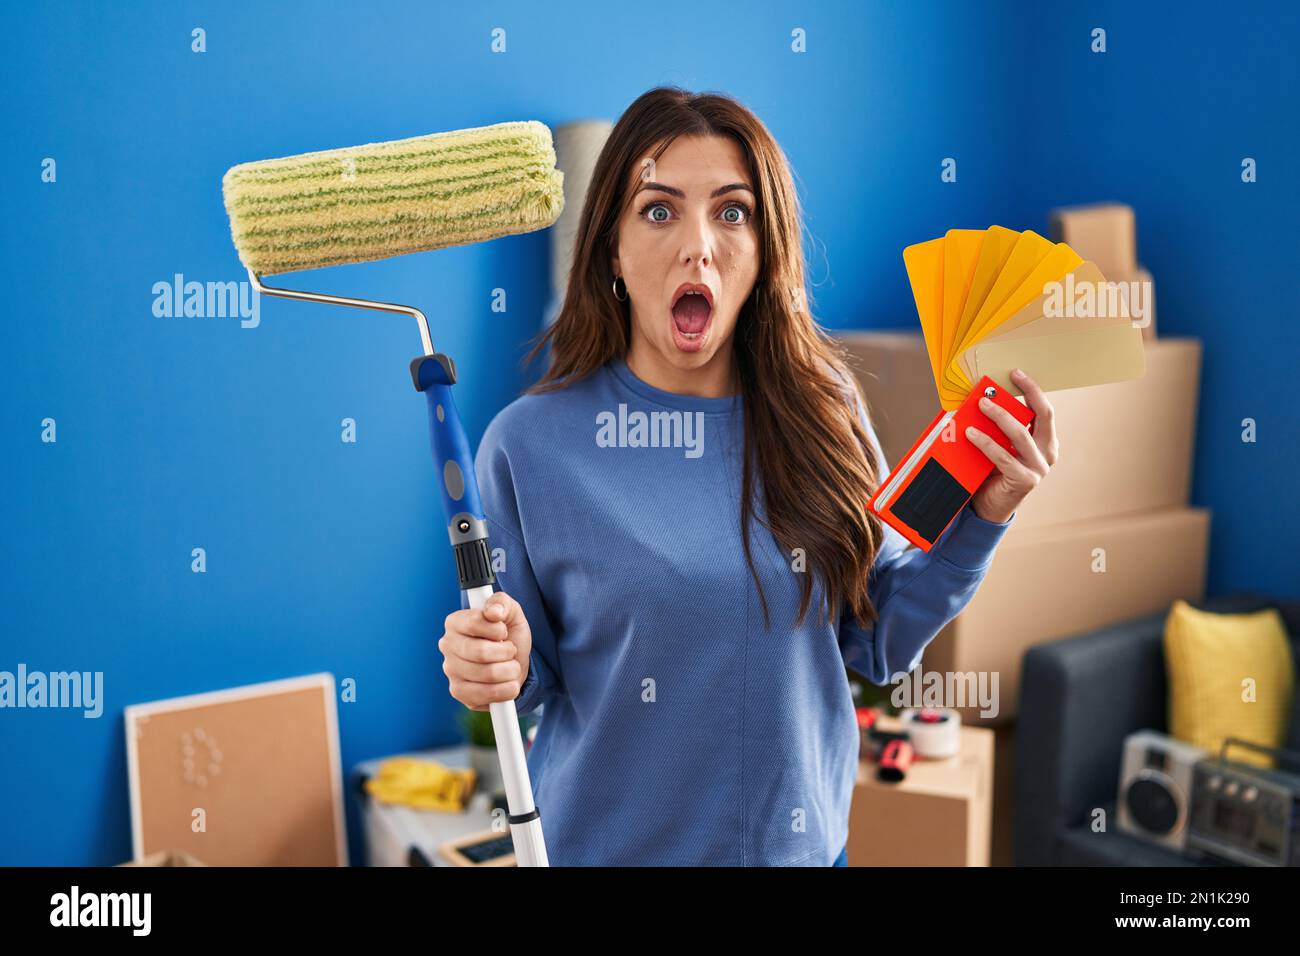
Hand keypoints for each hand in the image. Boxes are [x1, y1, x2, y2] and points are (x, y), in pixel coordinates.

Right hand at [439, 591, 532, 711]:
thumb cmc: (508, 633)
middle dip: (507, 653)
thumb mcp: (510, 612)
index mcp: (455, 622)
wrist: (514, 661)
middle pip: (481, 652)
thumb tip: (493, 612)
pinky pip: (484, 695)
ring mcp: (451, 670)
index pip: (476, 623)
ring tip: (512, 667)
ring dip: (510, 671)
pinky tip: (509, 684)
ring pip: (487, 674)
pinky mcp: (459, 692)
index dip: (498, 629)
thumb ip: (501, 603)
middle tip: (511, 651)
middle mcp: (447, 646)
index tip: (504, 632)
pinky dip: (505, 691)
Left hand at [964, 368, 1057, 523]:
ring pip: (1020, 435)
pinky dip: (986, 443)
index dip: (1033, 390)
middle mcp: (1047, 452)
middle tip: (998, 386)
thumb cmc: (994, 470)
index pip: (1045, 410)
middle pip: (1042, 416)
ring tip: (980, 406)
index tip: (1016, 373)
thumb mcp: (1000, 443)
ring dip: (999, 417)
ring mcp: (1038, 468)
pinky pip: (1003, 457)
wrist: (990, 505)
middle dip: (1024, 395)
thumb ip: (997, 425)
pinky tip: (971, 434)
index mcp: (1046, 441)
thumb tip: (981, 397)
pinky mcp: (1025, 480)